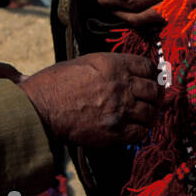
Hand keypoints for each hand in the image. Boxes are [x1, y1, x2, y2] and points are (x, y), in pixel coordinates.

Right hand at [19, 52, 159, 147]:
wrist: (40, 109)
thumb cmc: (56, 84)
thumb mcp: (85, 63)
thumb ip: (109, 66)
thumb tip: (126, 72)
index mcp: (114, 64)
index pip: (148, 67)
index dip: (151, 74)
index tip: (150, 80)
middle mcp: (121, 85)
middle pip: (154, 90)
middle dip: (155, 95)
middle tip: (152, 100)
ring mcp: (120, 109)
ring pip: (151, 113)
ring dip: (149, 115)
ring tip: (143, 116)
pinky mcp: (115, 131)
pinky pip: (141, 132)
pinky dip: (141, 131)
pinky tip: (134, 129)